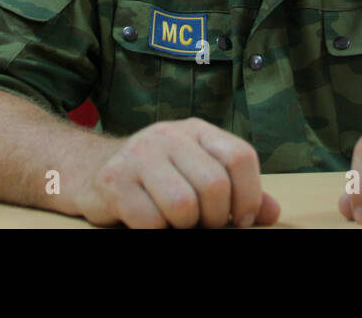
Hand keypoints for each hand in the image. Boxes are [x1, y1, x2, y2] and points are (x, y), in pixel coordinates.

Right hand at [74, 117, 280, 227]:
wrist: (88, 169)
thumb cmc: (153, 177)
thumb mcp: (196, 171)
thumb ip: (236, 190)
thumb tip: (273, 213)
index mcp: (196, 130)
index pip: (241, 157)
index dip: (249, 195)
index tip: (239, 219)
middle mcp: (168, 135)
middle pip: (214, 186)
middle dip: (213, 218)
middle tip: (201, 224)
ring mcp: (138, 154)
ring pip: (183, 206)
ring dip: (182, 226)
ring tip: (172, 220)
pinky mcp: (113, 180)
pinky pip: (150, 221)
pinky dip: (154, 230)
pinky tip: (147, 220)